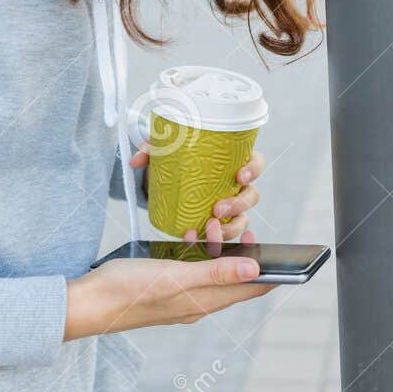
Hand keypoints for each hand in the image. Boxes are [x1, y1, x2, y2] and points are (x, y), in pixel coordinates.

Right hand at [64, 229, 273, 338]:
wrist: (86, 302)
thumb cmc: (127, 289)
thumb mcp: (175, 277)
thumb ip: (216, 275)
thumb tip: (257, 272)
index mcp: (205, 302)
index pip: (252, 289)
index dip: (271, 269)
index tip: (278, 246)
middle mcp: (198, 303)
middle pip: (235, 279)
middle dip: (240, 251)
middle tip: (226, 226)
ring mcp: (181, 298)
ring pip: (214, 272)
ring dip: (217, 249)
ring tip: (206, 228)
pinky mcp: (166, 290)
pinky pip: (193, 270)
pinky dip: (196, 253)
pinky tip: (187, 238)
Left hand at [129, 146, 263, 242]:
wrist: (163, 185)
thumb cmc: (173, 163)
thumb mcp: (164, 153)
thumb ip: (152, 150)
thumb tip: (137, 159)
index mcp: (232, 163)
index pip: (255, 163)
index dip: (253, 169)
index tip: (239, 175)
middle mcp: (236, 187)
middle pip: (252, 196)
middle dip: (239, 204)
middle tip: (218, 208)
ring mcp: (229, 208)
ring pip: (243, 220)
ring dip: (231, 227)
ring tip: (210, 227)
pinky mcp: (218, 226)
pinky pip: (226, 236)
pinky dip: (217, 241)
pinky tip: (201, 241)